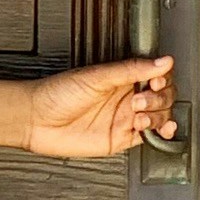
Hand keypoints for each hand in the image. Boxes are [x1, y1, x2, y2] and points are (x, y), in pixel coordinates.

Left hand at [26, 57, 177, 159]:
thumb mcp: (97, 76)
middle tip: (139, 100)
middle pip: (162, 96)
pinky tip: (159, 130)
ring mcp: (124, 118)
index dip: (162, 78)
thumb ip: (131, 69)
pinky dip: (159, 134)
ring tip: (138, 115)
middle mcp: (126, 96)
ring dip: (157, 116)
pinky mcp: (121, 138)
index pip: (156, 74)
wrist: (36, 120)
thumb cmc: (56, 93)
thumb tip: (162, 61)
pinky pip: (149, 137)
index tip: (156, 81)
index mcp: (122, 77)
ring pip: (159, 116)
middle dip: (158, 98)